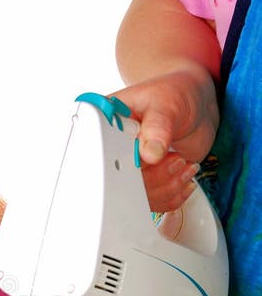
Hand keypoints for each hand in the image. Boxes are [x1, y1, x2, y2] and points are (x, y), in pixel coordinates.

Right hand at [113, 66, 218, 211]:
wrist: (195, 104)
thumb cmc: (177, 93)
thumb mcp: (168, 103)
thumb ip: (158, 127)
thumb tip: (149, 153)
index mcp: (105, 122)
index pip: (100, 154)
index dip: (122, 163)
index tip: (149, 159)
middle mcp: (111, 148)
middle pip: (119, 181)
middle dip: (154, 177)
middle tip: (175, 158)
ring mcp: (128, 166)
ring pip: (137, 196)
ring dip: (167, 186)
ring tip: (181, 163)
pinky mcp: (144, 181)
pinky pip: (152, 202)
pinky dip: (173, 194)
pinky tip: (183, 175)